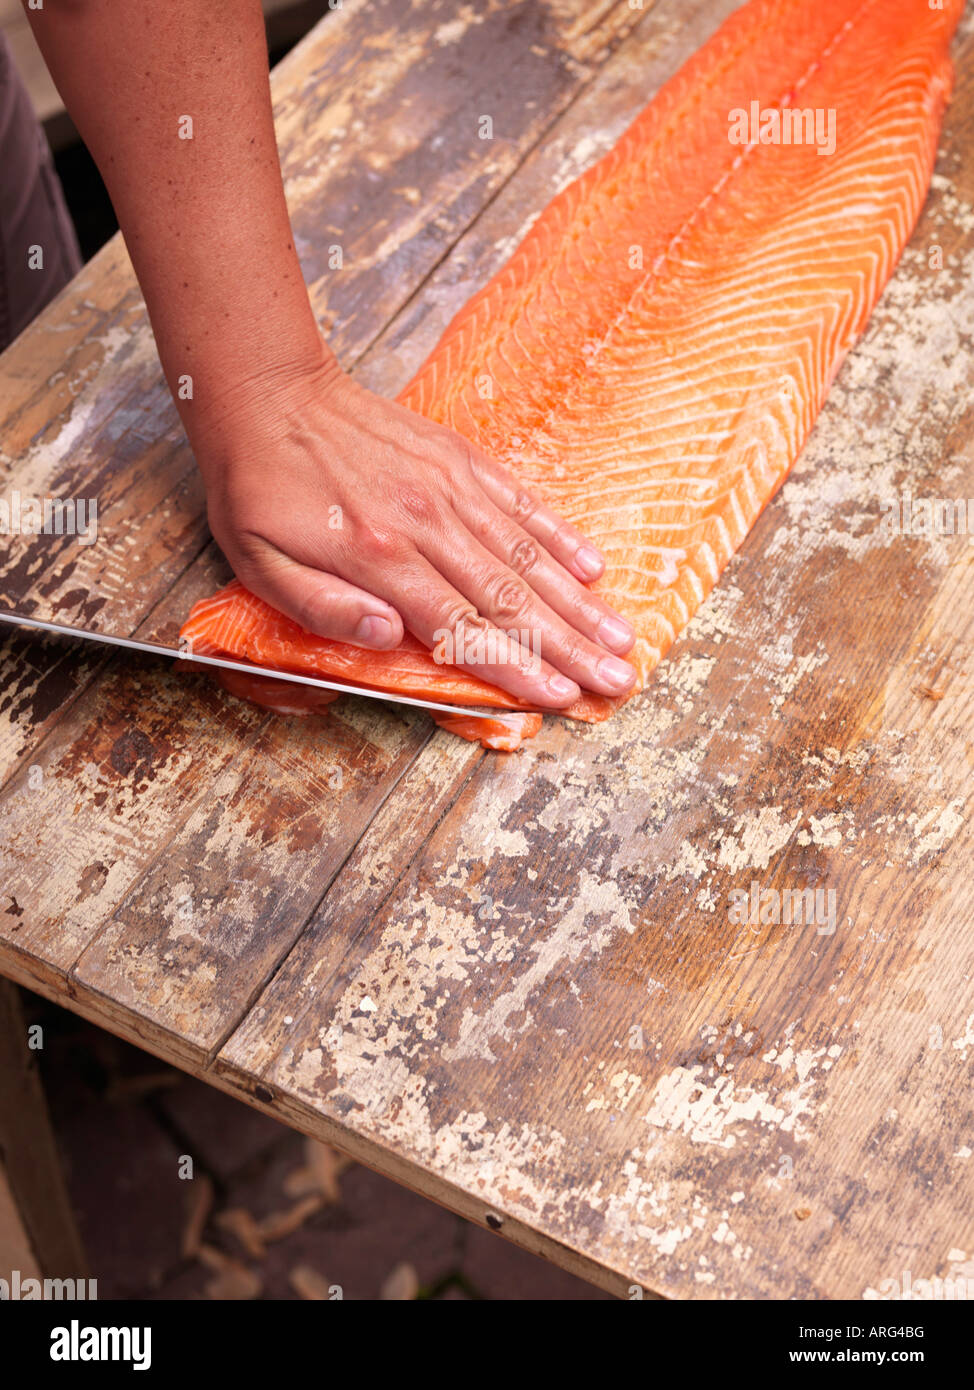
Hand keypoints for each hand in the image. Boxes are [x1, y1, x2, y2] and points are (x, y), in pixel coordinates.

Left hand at [190, 354, 636, 709]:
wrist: (268, 392)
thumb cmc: (259, 488)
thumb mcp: (258, 561)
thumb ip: (322, 608)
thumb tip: (389, 639)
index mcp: (377, 556)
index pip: (461, 624)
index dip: (515, 665)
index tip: (560, 697)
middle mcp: (426, 522)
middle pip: (511, 597)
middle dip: (570, 646)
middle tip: (617, 680)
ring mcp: (448, 487)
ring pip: (526, 555)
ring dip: (578, 601)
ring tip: (621, 637)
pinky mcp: (458, 459)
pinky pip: (519, 502)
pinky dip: (559, 536)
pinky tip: (592, 566)